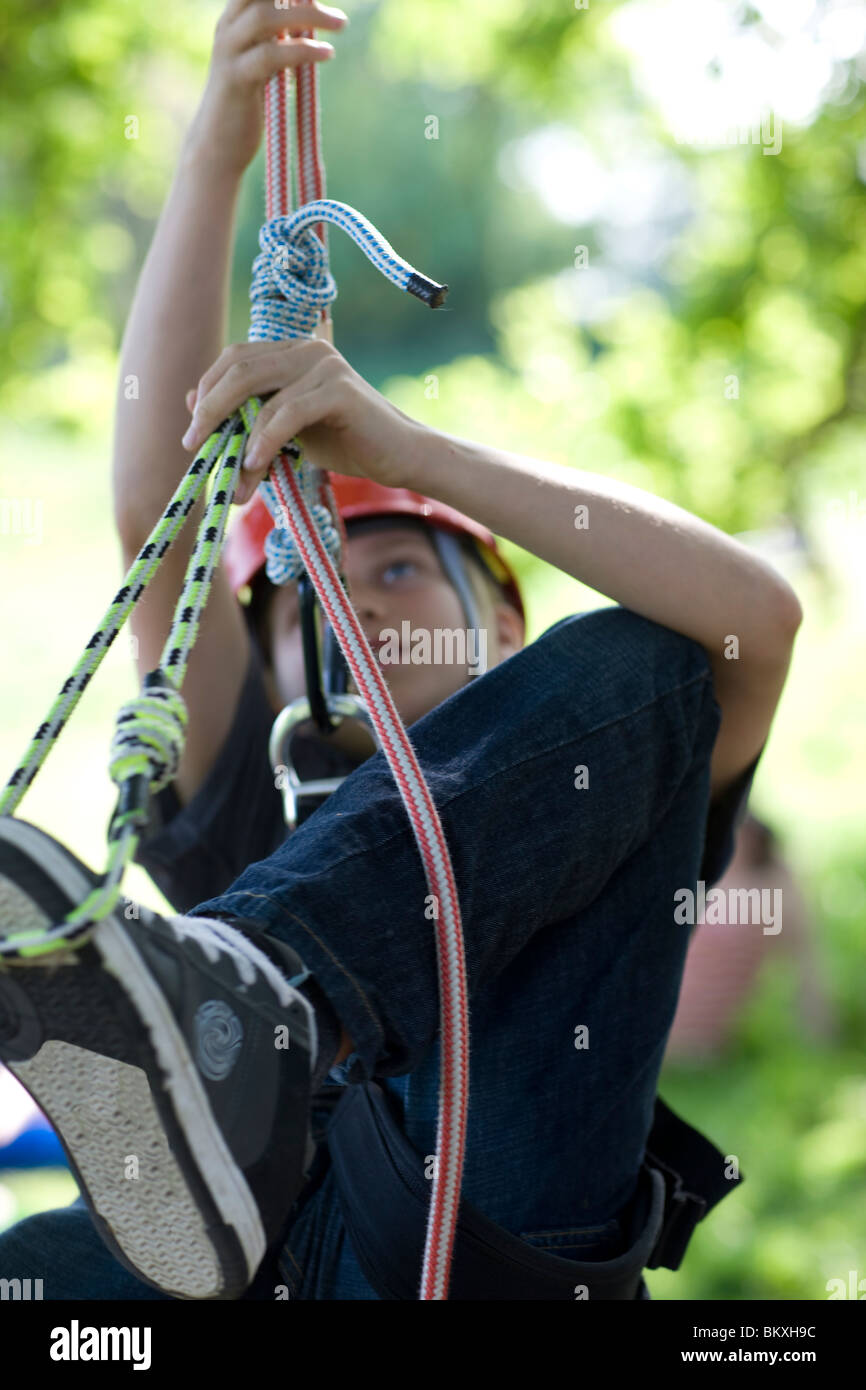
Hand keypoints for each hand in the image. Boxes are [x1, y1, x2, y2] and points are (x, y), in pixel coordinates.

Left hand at [182, 339, 421, 504]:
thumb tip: (190, 402)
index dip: (207, 391)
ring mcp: (325, 365)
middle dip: (210, 410)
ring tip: (235, 479)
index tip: (192, 433)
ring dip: (239, 442)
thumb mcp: (287, 430)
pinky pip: (287, 413)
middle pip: (240, 370)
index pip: (236, 358)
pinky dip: (265, 441)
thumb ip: (248, 415)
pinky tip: (256, 465)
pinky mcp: (340, 390)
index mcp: (294, 350)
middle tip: (193, 446)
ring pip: (260, 396)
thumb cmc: (346, 443)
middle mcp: (308, 349)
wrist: (399, 456)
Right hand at [184, 0, 348, 180]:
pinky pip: (271, 56)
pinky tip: (327, 53)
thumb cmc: (245, 107)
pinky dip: (302, 51)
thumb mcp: (262, 64)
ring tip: (341, 23)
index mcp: (233, 21)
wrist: (217, 148)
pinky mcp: (236, 80)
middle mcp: (227, 29)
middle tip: (333, 7)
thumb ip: (278, 39)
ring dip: (308, 16)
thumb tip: (311, 20)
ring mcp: (228, 53)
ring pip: (265, 18)